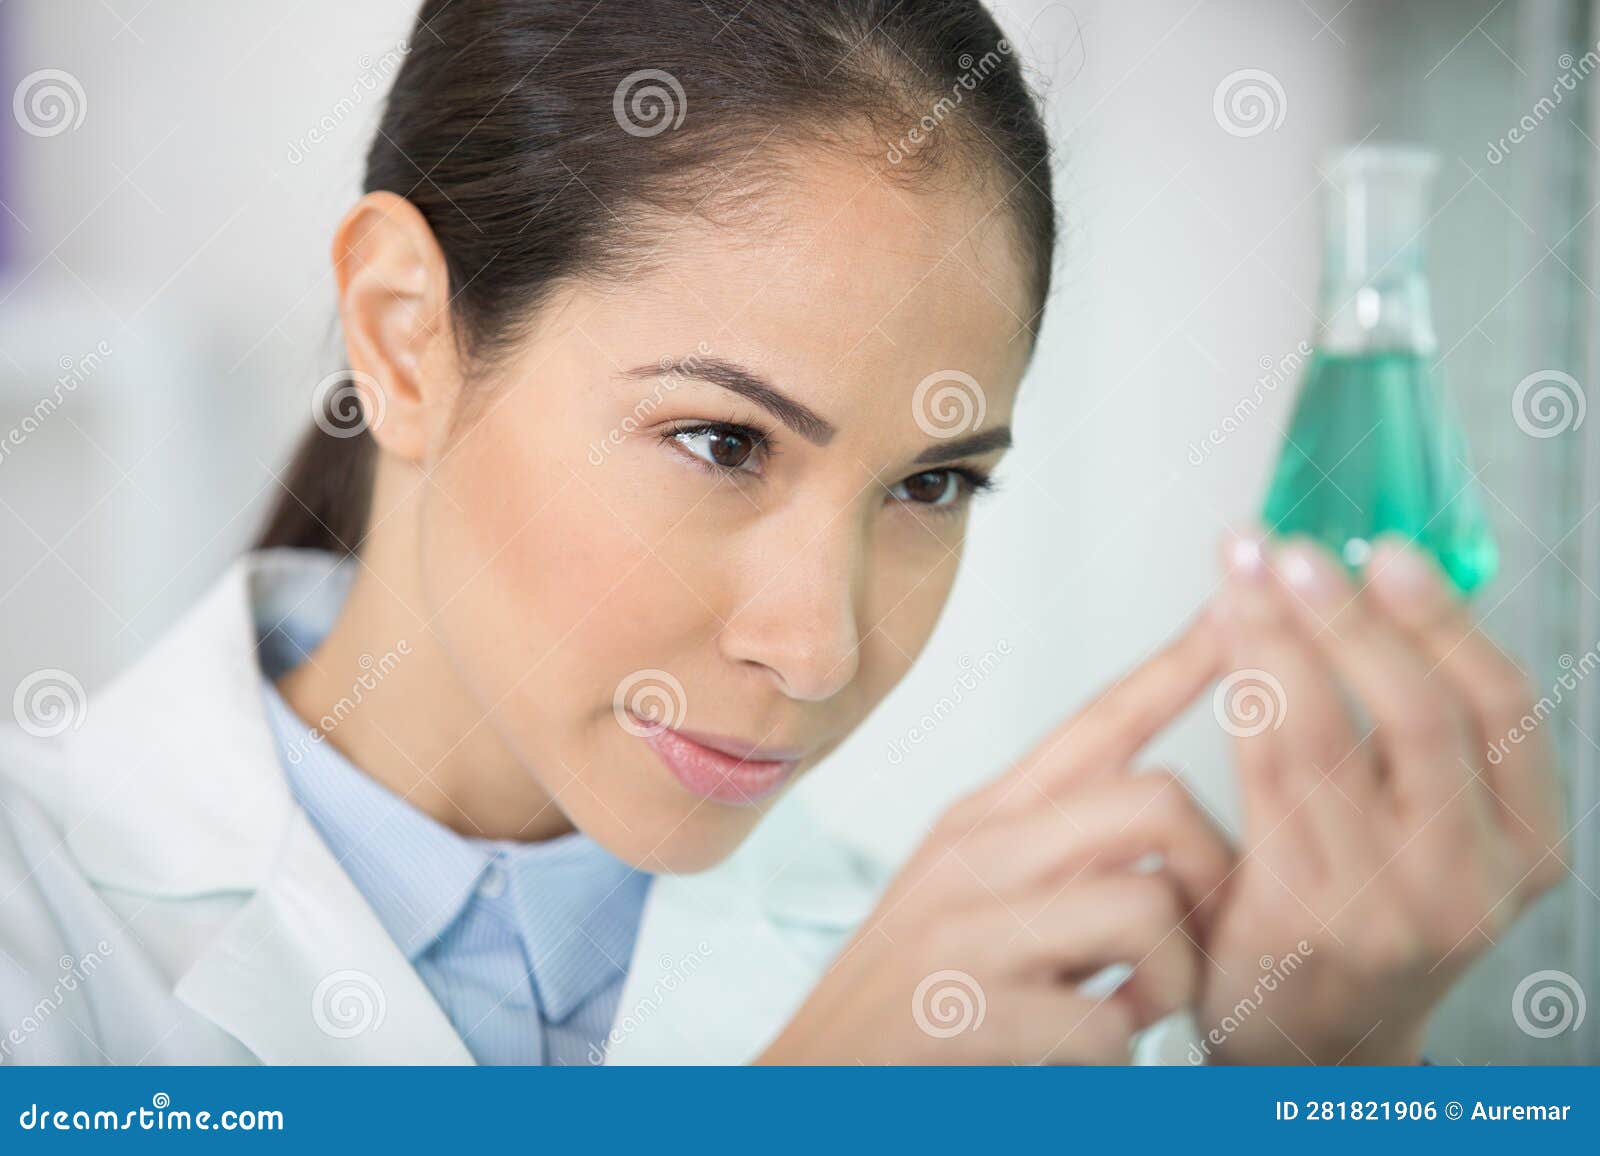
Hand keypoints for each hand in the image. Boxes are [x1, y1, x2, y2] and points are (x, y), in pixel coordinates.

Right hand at [760, 615, 1233, 1064]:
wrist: (809, 1087)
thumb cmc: (908, 1004)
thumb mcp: (969, 898)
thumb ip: (1052, 853)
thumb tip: (1165, 819)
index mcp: (982, 822)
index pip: (1097, 722)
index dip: (1177, 667)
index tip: (1240, 615)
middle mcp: (975, 856)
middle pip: (1155, 798)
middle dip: (1210, 871)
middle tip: (1201, 935)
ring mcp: (966, 929)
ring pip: (1148, 908)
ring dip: (1172, 983)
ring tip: (1134, 1013)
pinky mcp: (967, 1011)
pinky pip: (1110, 1022)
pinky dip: (1118, 1056)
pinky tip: (1081, 1062)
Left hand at [1195, 532, 1566, 1064]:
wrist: (1312, 1039)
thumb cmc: (1366, 906)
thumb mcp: (1431, 824)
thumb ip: (1416, 726)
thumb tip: (1372, 579)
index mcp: (1524, 841)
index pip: (1501, 708)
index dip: (1443, 618)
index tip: (1389, 550)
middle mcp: (1469, 877)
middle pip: (1419, 716)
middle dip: (1350, 619)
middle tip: (1294, 550)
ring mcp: (1389, 906)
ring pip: (1327, 743)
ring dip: (1276, 642)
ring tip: (1240, 576)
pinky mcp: (1303, 917)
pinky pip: (1267, 783)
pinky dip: (1242, 701)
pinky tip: (1222, 650)